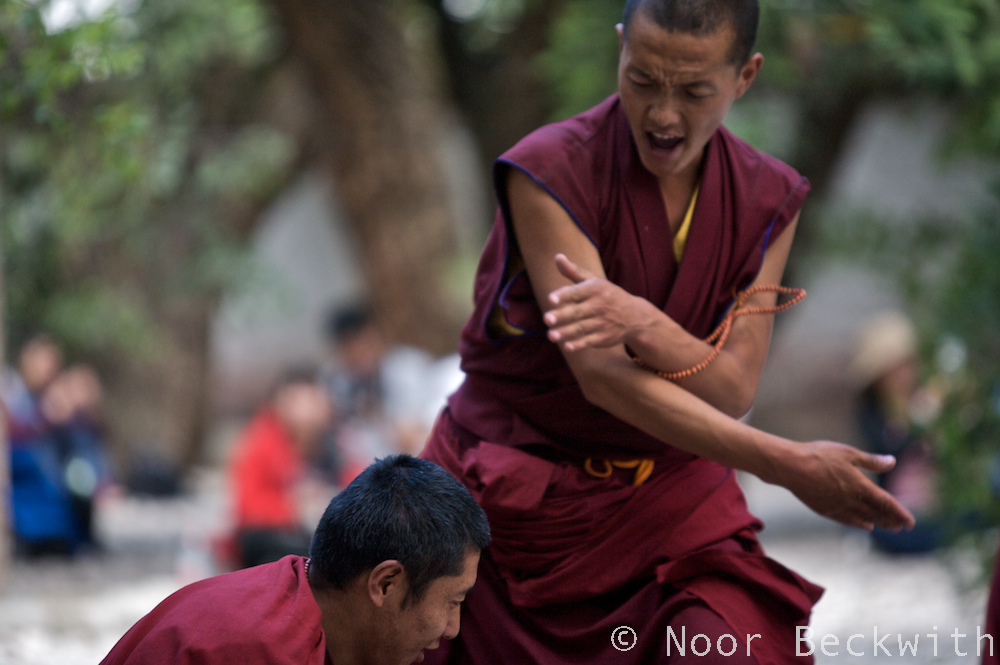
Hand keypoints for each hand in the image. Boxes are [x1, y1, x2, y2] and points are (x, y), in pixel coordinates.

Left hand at [544, 254, 652, 351]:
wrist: (634, 316)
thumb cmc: (606, 295)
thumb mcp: (593, 280)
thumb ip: (573, 271)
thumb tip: (557, 256)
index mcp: (595, 289)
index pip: (577, 292)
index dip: (564, 295)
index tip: (551, 299)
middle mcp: (599, 305)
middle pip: (577, 311)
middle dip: (562, 316)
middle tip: (546, 319)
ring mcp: (603, 322)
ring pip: (581, 328)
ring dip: (566, 333)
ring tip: (551, 336)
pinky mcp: (604, 337)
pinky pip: (590, 341)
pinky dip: (579, 344)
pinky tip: (568, 346)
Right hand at [773, 441, 915, 530]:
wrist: (790, 466)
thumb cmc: (819, 455)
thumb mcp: (848, 452)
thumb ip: (871, 460)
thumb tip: (892, 462)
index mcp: (859, 485)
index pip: (885, 503)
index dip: (900, 513)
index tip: (911, 522)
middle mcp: (851, 500)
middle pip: (876, 513)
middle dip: (891, 520)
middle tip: (903, 526)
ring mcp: (837, 507)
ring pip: (863, 519)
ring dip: (878, 523)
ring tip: (888, 527)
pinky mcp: (825, 510)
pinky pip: (847, 520)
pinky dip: (859, 523)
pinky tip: (864, 525)